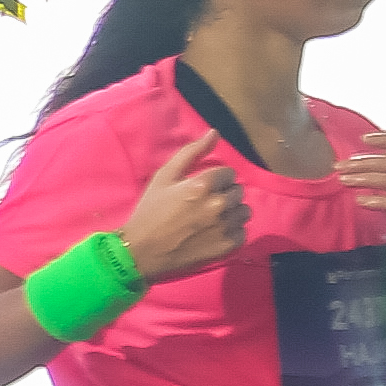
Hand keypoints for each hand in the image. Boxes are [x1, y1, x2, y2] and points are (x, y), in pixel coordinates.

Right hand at [124, 129, 252, 283]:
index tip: (199, 189)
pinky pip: (243, 231)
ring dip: (231, 212)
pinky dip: (231, 231)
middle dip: (224, 194)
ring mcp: (226, 226)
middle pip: (238, 191)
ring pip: (244, 211)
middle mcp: (220, 204)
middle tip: (203, 204)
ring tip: (211, 219)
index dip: (214, 180)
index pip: (229, 173)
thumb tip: (215, 133)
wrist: (141, 252)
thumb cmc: (150, 211)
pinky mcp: (229, 245)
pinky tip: (213, 233)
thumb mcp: (163, 177)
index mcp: (205, 184)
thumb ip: (191, 152)